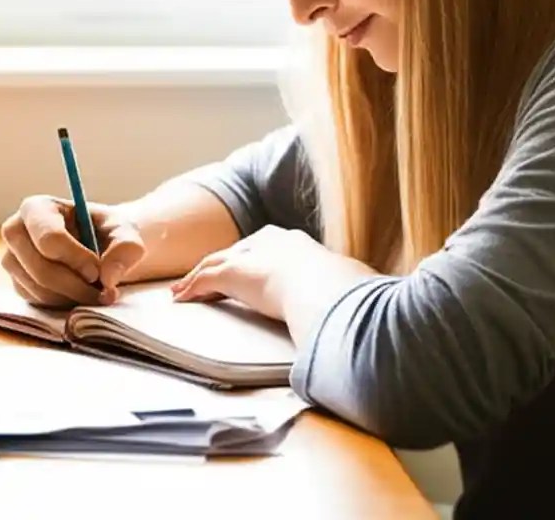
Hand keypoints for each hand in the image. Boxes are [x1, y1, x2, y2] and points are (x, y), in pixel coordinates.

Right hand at [0, 195, 145, 308]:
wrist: (100, 247)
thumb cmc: (107, 233)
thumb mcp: (124, 232)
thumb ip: (126, 248)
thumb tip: (108, 278)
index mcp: (37, 208)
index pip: (48, 238)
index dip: (75, 259)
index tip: (98, 271)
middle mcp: (16, 231)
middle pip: (40, 268)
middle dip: (74, 285)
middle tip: (103, 291)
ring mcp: (13, 259)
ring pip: (38, 288)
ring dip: (72, 297)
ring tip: (98, 292)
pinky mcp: (18, 283)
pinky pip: (38, 302)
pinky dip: (64, 304)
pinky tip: (81, 295)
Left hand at [170, 225, 374, 320]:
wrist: (329, 286)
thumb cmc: (347, 290)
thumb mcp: (352, 289)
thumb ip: (352, 297)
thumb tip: (374, 310)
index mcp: (299, 245)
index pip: (268, 250)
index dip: (255, 261)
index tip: (252, 271)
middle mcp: (271, 243)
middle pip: (237, 253)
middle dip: (222, 264)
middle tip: (210, 277)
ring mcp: (251, 256)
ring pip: (215, 264)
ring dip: (198, 277)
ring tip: (184, 290)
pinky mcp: (234, 273)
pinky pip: (205, 280)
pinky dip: (191, 289)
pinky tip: (180, 298)